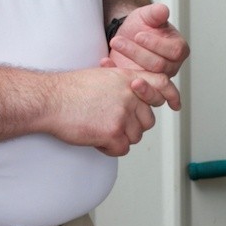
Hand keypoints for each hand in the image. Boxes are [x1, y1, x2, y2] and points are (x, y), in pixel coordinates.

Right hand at [46, 67, 180, 155]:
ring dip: (119, 137)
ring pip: (135, 136)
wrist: (50, 100)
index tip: (175, 105)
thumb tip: (138, 94)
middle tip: (109, 121)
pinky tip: (95, 139)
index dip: (171, 96)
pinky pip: (122, 149)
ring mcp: (123, 114)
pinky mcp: (113, 132)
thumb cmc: (70, 90)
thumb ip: (123, 85)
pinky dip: (109, 148)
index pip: (162, 85)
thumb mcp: (102, 76)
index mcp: (128, 78)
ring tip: (98, 128)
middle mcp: (130, 95)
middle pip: (147, 120)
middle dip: (131, 126)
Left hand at [102, 3, 190, 78]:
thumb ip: (156, 13)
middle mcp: (170, 67)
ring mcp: (156, 79)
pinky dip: (115, 71)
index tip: (139, 36)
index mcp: (179, 49)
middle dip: (136, 52)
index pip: (175, 51)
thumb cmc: (143, 26)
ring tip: (114, 45)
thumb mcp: (148, 16)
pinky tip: (105, 61)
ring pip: (145, 76)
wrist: (128, 36)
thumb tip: (163, 10)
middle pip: (158, 65)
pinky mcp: (139, 84)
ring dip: (128, 61)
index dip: (156, 44)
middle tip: (118, 40)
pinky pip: (129, 84)